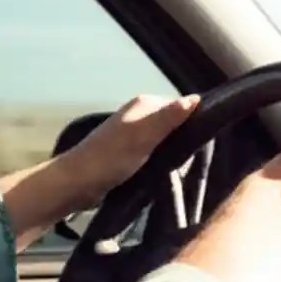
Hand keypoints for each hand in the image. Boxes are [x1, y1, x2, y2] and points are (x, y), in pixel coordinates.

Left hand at [57, 93, 199, 207]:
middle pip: (173, 123)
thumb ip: (169, 117)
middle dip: (183, 139)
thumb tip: (197, 99)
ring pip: (164, 140)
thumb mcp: (144, 135)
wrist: (77, 182)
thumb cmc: (112, 157)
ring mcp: (132, 133)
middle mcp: (139, 114)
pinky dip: (160, 161)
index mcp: (144, 104)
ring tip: (179, 169)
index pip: (180, 106)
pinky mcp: (127, 152)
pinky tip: (164, 173)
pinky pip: (153, 152)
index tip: (203, 142)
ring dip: (172, 153)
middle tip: (192, 160)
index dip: (193, 121)